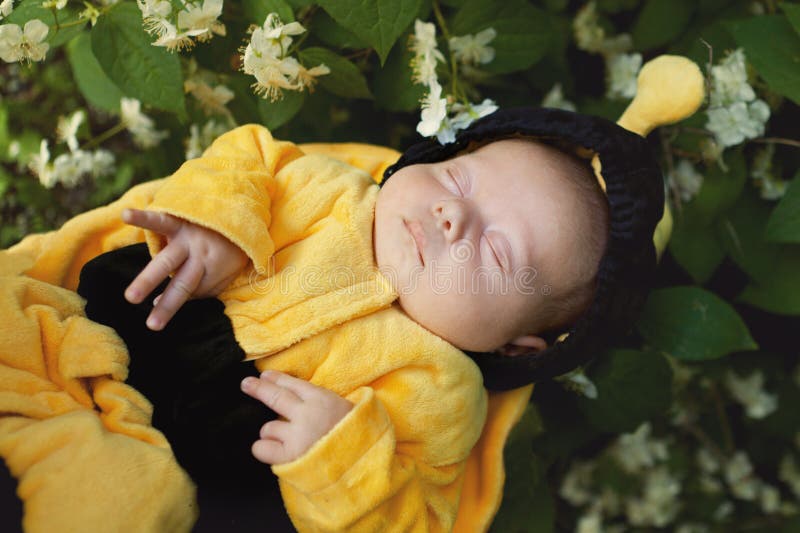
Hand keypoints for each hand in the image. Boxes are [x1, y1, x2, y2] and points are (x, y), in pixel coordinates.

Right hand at [122, 208, 248, 329]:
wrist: (241, 210)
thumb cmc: (229, 248)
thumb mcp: (227, 271)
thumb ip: (202, 289)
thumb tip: (158, 303)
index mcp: (214, 270)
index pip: (194, 293)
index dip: (175, 304)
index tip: (156, 321)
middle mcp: (201, 257)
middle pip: (184, 285)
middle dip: (168, 306)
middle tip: (151, 326)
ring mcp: (189, 239)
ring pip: (167, 261)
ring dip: (148, 280)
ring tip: (130, 297)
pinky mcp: (179, 221)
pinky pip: (160, 220)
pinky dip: (143, 218)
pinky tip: (126, 216)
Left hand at [240, 370, 353, 464]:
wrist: (362, 463)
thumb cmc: (354, 436)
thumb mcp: (342, 409)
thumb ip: (318, 402)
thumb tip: (293, 396)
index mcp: (321, 399)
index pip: (292, 384)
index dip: (276, 378)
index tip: (264, 375)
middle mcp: (305, 414)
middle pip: (275, 397)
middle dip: (258, 388)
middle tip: (246, 384)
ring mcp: (296, 435)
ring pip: (268, 427)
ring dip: (271, 432)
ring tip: (284, 439)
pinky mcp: (288, 456)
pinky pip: (262, 448)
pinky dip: (263, 448)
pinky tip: (272, 449)